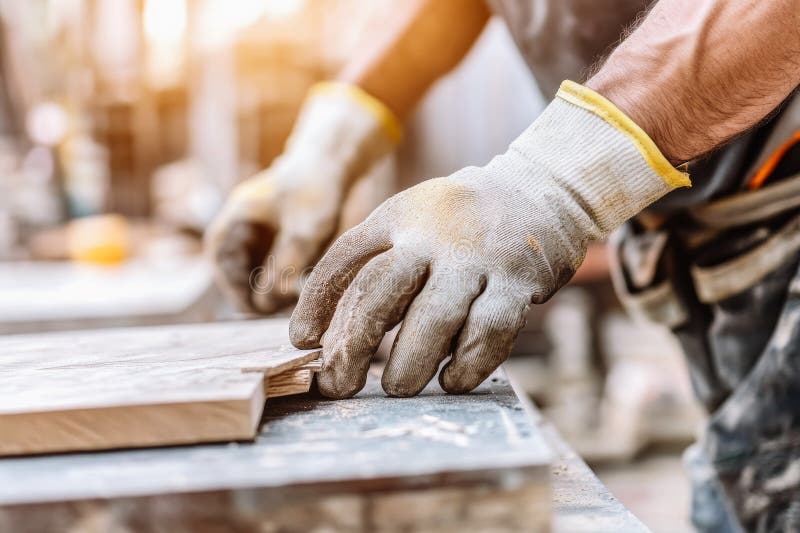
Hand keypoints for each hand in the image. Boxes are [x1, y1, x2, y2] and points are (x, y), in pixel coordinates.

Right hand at [205, 83, 398, 312]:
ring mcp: (259, 232)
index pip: (222, 261)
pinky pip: (272, 265)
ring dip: (270, 287)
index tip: (256, 308)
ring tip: (294, 296)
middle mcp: (243, 227)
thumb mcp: (305, 230)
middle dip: (255, 292)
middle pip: (237, 270)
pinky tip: (302, 284)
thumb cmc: (317, 188)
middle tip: (280, 307)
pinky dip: (283, 277)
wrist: (335, 160)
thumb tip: (264, 302)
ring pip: (255, 271)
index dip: (235, 288)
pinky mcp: (277, 237)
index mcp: (238, 218)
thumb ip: (284, 265)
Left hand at [290, 81, 689, 397]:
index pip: (345, 258)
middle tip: (340, 384)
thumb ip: (380, 264)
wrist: (542, 188)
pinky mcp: (518, 280)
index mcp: (400, 216)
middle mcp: (434, 234)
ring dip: (409, 362)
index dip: (316, 302)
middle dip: (353, 345)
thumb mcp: (414, 220)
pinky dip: (467, 364)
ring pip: (434, 318)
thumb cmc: (462, 220)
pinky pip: (488, 332)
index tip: (300, 340)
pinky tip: (451, 380)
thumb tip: (332, 334)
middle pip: (381, 291)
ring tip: (396, 388)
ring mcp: (477, 257)